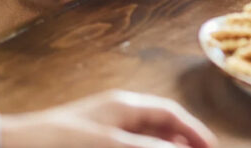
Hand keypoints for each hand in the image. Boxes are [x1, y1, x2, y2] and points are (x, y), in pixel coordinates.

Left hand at [0, 89, 217, 147]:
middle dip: (179, 143)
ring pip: (143, 142)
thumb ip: (148, 147)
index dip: (193, 131)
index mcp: (123, 106)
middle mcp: (117, 118)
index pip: (169, 113)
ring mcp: (103, 135)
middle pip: (160, 129)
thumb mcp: (109, 143)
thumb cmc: (57, 139)